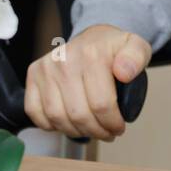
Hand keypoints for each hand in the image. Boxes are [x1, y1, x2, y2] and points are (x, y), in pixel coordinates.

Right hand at [24, 24, 151, 140]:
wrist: (92, 37)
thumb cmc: (113, 49)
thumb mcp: (137, 47)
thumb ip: (137, 57)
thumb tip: (124, 72)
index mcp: (92, 55)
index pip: (101, 104)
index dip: (112, 123)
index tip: (118, 127)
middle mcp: (65, 60)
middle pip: (79, 114)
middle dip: (96, 131)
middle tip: (105, 132)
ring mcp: (46, 68)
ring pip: (57, 117)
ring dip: (75, 131)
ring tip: (89, 129)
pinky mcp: (33, 75)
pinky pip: (35, 111)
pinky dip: (50, 124)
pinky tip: (67, 122)